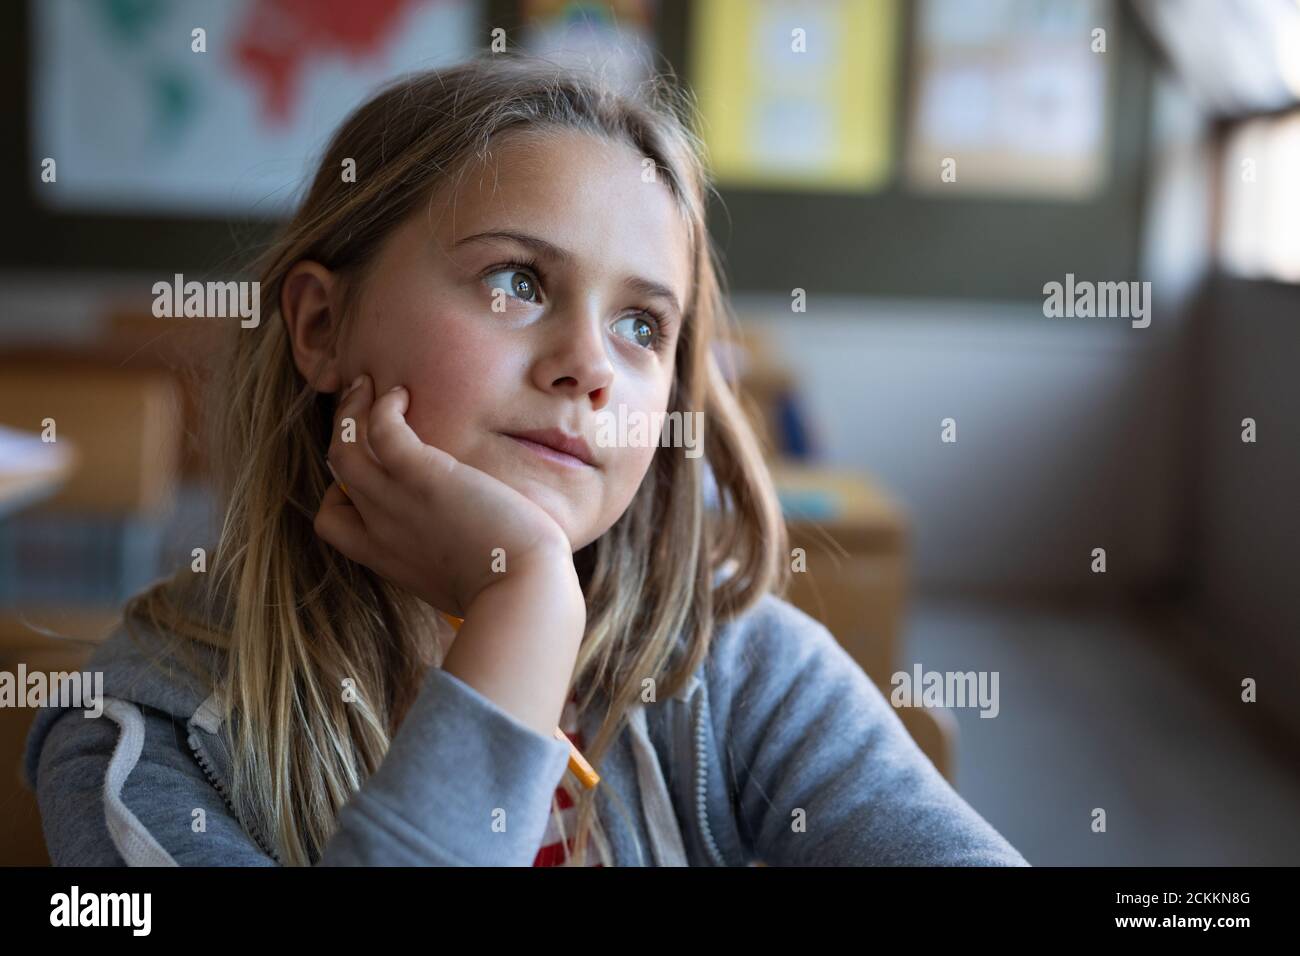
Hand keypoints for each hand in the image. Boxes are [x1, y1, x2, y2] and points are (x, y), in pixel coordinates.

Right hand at [314, 375, 576, 615]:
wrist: (521, 592)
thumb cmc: (510, 592)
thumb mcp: (463, 581)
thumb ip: (453, 562)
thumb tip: (478, 557)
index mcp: (387, 557)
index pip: (334, 523)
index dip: (341, 494)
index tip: (369, 475)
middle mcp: (380, 529)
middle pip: (337, 470)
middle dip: (343, 432)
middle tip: (360, 406)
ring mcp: (394, 502)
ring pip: (345, 444)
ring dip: (351, 409)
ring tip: (369, 385)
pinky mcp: (421, 477)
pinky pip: (380, 428)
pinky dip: (383, 406)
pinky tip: (404, 394)